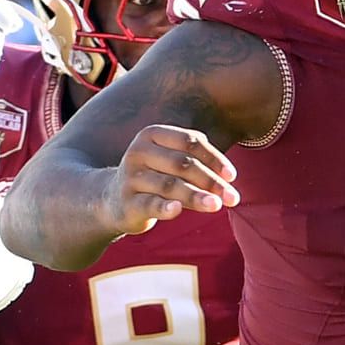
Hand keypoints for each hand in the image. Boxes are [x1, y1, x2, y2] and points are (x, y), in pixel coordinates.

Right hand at [105, 124, 240, 235]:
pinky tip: (178, 210)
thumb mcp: (172, 159)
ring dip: (196, 196)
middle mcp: (139, 152)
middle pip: (182, 164)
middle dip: (211, 181)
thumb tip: (228, 176)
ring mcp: (130, 177)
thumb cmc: (155, 175)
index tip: (232, 176)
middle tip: (233, 197)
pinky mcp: (127, 203)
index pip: (190, 142)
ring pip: (170, 185)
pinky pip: (149, 204)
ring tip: (217, 205)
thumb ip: (198, 159)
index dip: (214, 158)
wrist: (112, 199)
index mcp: (152, 134)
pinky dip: (164, 207)